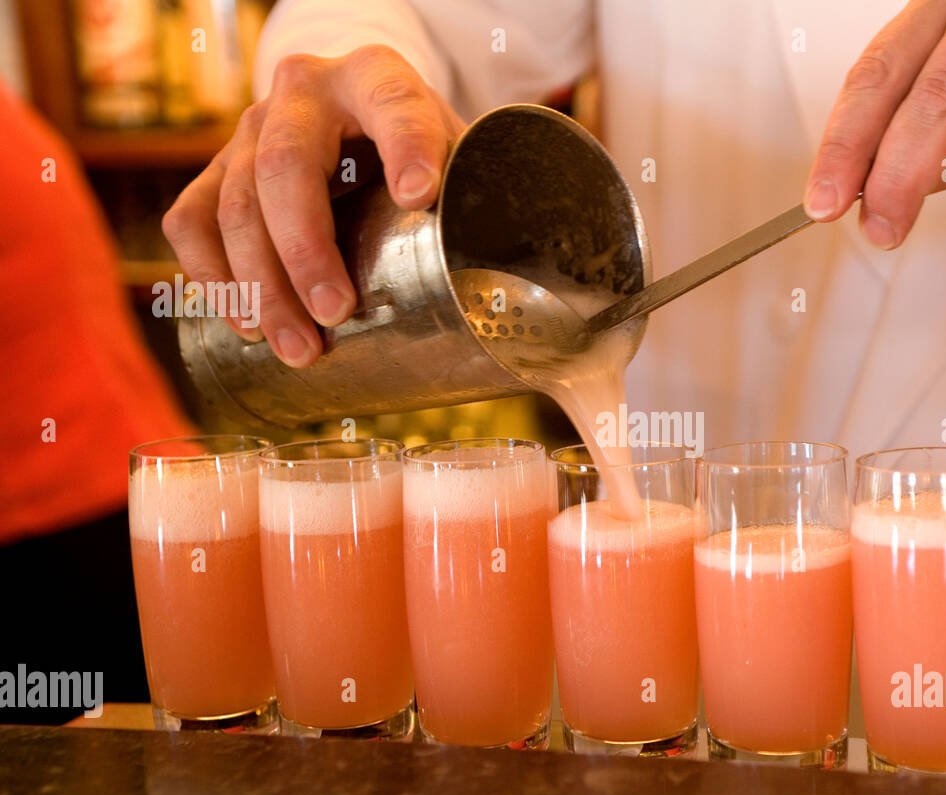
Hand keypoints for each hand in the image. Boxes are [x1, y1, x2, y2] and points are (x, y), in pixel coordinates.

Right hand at [163, 45, 465, 366]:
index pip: (394, 105)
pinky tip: (246, 323)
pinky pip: (192, 220)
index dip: (408, 146)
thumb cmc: (419, 151)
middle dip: (305, 250)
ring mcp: (250, 129)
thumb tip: (536, 297)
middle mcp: (302, 93)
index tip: (421, 195)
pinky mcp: (217, 169)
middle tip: (334, 314)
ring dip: (261, 286)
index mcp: (377, 78)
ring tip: (298, 348)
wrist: (356, 115)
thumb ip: (485, 199)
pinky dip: (213, 277)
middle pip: (285, 167)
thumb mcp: (459, 157)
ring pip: (232, 204)